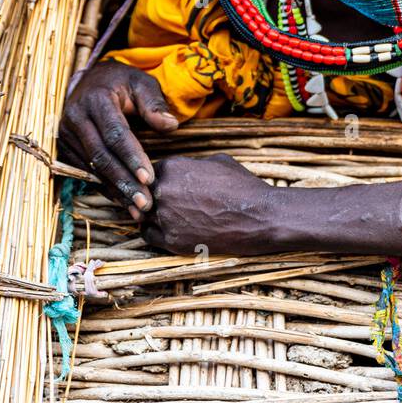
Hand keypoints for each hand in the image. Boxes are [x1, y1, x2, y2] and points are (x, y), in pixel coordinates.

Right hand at [57, 61, 178, 218]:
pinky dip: (105, 187)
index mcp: (96, 99)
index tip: (149, 179)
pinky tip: (122, 201)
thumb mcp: (141, 82)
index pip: (115, 134)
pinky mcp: (65, 147)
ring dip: (116, 190)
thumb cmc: (121, 82)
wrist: (90, 81)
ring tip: (137, 208)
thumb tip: (170, 126)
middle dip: (124, 182)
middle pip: (101, 156)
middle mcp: (75, 117)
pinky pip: (85, 172)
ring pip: (92, 168)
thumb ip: (154, 103)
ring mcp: (66, 134)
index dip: (132, 157)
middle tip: (145, 203)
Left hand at [140, 154, 274, 255]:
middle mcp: (163, 191)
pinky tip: (166, 229)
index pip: (150, 172)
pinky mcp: (171, 241)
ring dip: (149, 214)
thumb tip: (183, 168)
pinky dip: (153, 231)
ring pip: (142, 215)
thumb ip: (191, 164)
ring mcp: (165, 217)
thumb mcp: (217, 161)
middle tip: (162, 202)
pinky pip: (148, 235)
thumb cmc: (242, 186)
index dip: (158, 179)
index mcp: (172, 168)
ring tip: (165, 215)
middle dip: (151, 197)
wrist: (259, 217)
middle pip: (142, 193)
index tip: (166, 186)